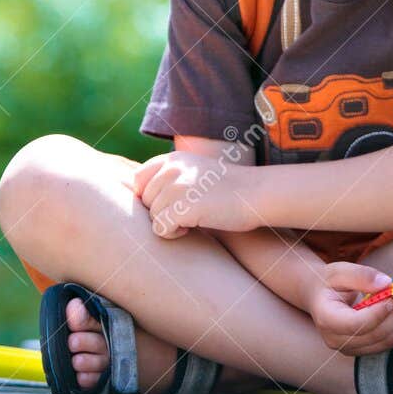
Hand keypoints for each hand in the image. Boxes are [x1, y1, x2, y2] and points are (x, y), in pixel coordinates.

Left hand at [130, 151, 260, 238]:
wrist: (256, 194)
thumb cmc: (227, 189)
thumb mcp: (195, 172)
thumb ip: (169, 179)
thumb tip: (136, 197)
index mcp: (172, 159)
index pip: (138, 180)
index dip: (149, 197)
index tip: (169, 204)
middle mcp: (172, 169)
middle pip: (144, 201)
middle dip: (160, 212)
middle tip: (185, 213)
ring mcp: (177, 187)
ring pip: (152, 216)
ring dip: (169, 223)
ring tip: (192, 219)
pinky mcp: (183, 207)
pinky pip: (160, 228)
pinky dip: (173, 234)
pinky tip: (191, 228)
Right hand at [306, 262, 392, 356]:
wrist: (321, 299)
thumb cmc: (329, 284)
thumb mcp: (339, 272)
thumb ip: (361, 275)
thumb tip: (386, 283)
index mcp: (326, 319)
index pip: (356, 324)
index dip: (378, 312)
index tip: (391, 294)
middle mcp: (336, 340)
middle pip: (375, 335)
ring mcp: (349, 349)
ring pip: (386, 342)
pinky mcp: (363, 350)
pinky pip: (390, 344)